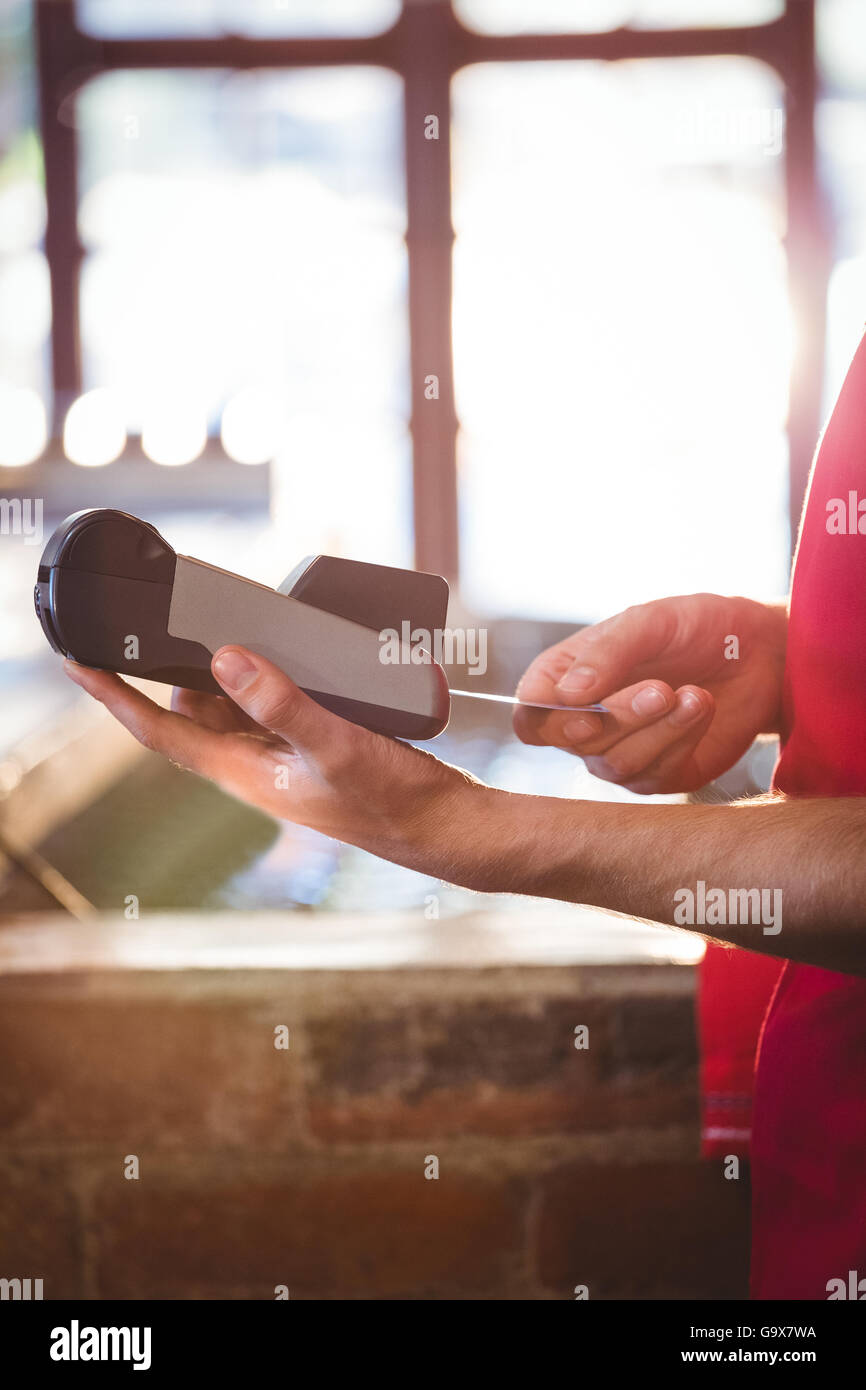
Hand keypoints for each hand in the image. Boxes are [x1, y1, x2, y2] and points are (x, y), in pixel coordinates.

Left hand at [63, 647, 492, 881]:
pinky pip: (273, 707)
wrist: (445, 827)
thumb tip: (225, 660)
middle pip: (194, 713)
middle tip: (178, 622)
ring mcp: (285, 759)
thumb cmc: (393, 801)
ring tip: (236, 628)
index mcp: (246, 774)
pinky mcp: (314, 748)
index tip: (78, 664)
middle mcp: (257, 767)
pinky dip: (270, 678)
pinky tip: (292, 656)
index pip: (161, 733)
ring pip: (234, 706)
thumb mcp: (336, 746)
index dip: (115, 699)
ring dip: (230, 671)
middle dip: (180, 670)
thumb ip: (282, 704)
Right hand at [513, 595, 786, 793]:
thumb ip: (605, 653)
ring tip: (694, 696)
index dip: (551, 723)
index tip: (587, 711)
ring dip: (657, 730)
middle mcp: (585, 723)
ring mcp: (621, 753)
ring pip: (616, 765)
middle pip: (575, 744)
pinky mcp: (661, 774)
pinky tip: (702, 707)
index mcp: (565, 680)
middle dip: (620, 718)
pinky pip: (656, 776)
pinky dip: (681, 741)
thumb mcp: (650, 621)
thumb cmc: (694, 626)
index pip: (531, 719)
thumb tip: (565, 694)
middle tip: (661, 689)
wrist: (758, 650)